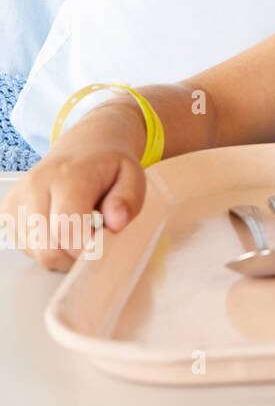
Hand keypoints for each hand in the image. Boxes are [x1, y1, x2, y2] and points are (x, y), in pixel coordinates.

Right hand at [0, 110, 147, 270]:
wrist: (83, 149)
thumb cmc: (108, 167)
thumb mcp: (132, 177)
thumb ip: (128, 200)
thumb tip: (115, 223)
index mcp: (69, 175)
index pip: (67, 228)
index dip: (87, 249)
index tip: (104, 245)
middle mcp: (36, 185)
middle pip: (47, 248)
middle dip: (75, 257)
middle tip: (94, 243)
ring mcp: (18, 198)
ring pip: (35, 252)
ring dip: (61, 253)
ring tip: (80, 231)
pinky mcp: (8, 210)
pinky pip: (25, 247)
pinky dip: (46, 248)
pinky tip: (61, 229)